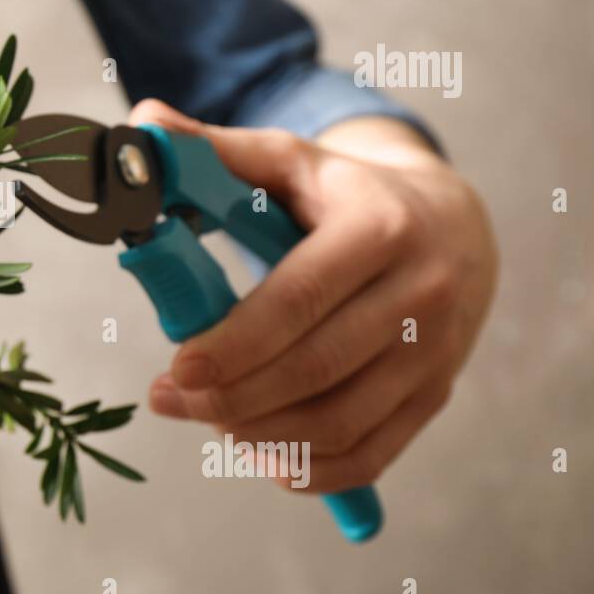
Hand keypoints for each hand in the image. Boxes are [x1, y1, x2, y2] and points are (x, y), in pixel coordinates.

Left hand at [133, 99, 497, 493]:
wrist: (455, 227)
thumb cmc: (346, 194)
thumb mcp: (288, 161)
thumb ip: (212, 150)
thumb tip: (138, 127)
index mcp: (378, 228)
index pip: (299, 300)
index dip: (234, 343)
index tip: (176, 369)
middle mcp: (419, 295)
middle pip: (314, 370)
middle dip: (229, 397)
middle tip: (168, 399)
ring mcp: (433, 353)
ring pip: (338, 423)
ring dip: (259, 434)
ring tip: (205, 416)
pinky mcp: (434, 397)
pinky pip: (367, 456)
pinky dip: (306, 467)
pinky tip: (257, 448)